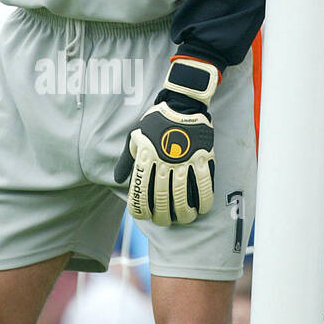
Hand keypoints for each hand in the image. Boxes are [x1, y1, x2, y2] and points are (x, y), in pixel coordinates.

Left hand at [114, 55, 218, 224]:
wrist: (181, 102)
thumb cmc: (156, 122)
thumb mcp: (135, 138)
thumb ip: (126, 161)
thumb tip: (119, 181)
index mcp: (146, 157)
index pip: (141, 190)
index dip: (141, 208)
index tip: (144, 217)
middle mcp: (164, 161)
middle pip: (163, 197)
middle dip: (163, 215)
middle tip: (165, 221)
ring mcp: (185, 159)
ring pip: (183, 194)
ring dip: (183, 212)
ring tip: (184, 219)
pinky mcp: (202, 156)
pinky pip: (204, 183)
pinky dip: (203, 199)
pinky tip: (201, 209)